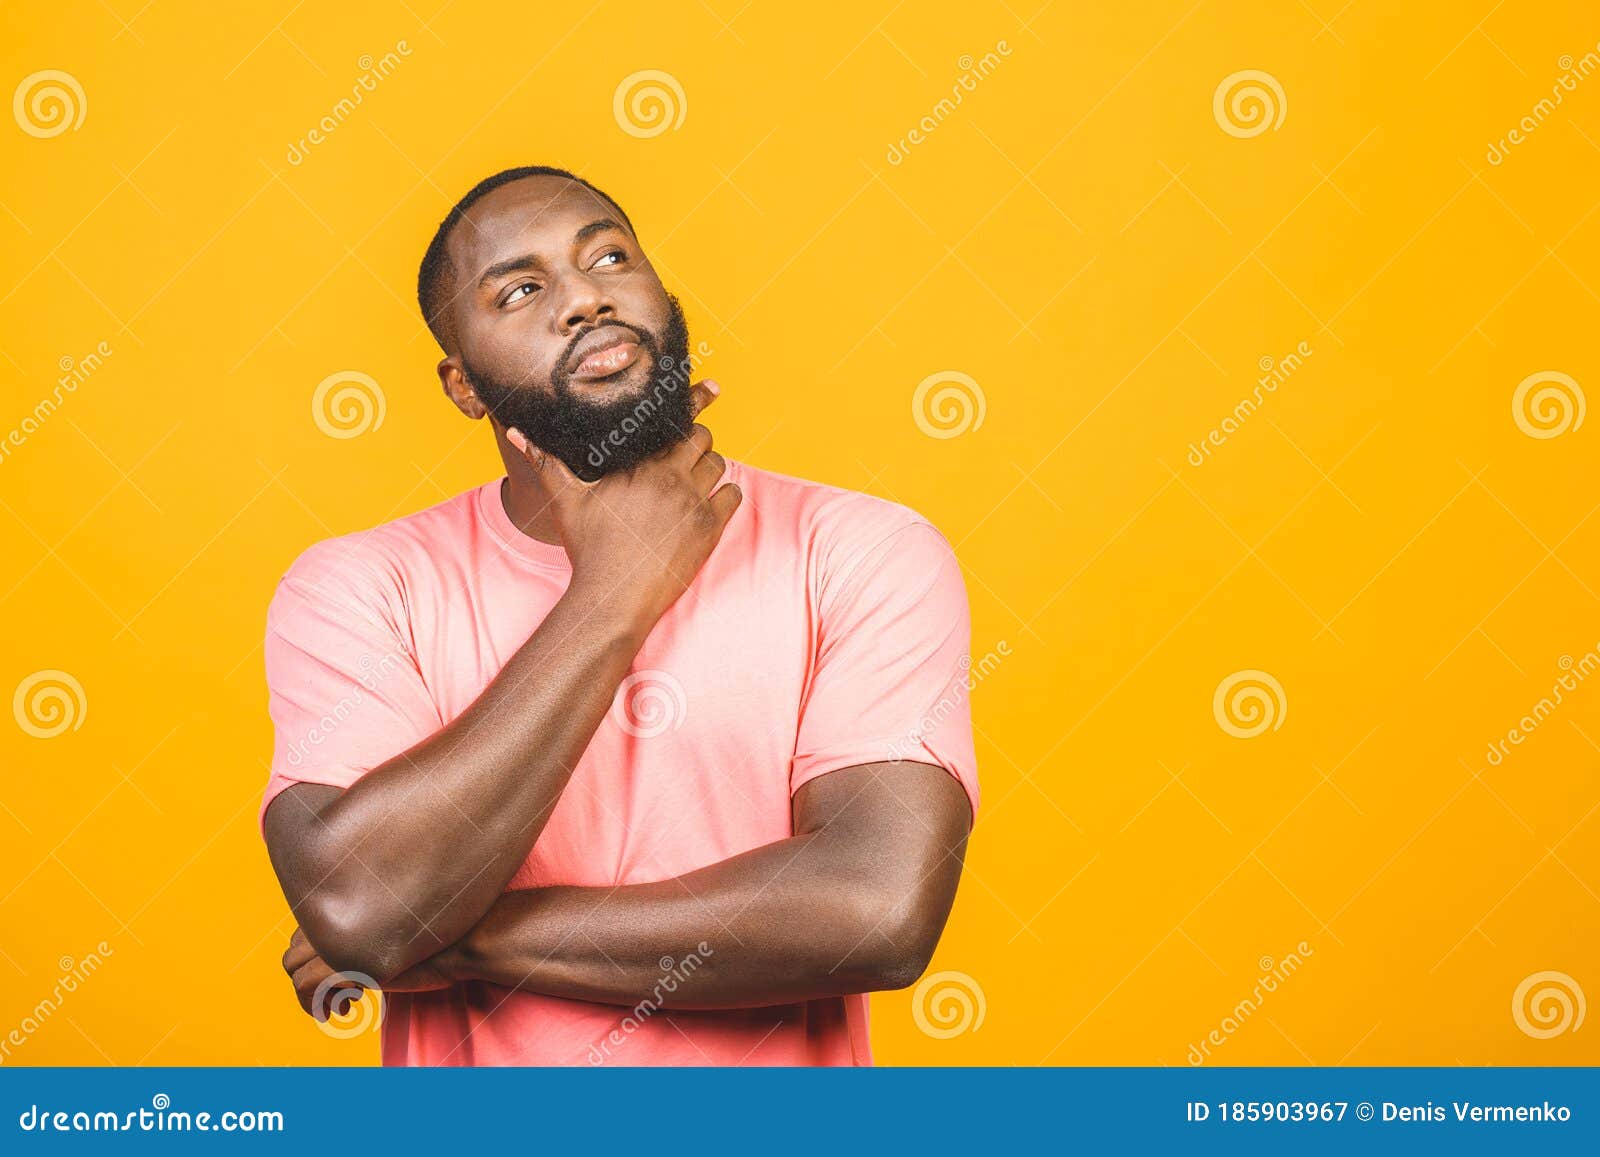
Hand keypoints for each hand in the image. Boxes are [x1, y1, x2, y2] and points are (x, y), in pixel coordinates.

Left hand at [281, 927, 448, 1021]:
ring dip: (313, 994)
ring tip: (345, 1005)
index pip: (304, 932)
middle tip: (344, 994)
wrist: (464, 941)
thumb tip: (360, 952)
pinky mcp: (341, 962)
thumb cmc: (442, 934)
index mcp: (351, 901)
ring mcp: (336, 938)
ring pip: (292, 969)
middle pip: (293, 951)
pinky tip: (350, 1008)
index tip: (346, 976)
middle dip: (311, 977)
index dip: (319, 959)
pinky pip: (304, 987)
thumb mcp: (403, 929)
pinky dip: (320, 1004)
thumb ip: (376, 930)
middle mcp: (338, 914)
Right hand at [506, 380, 741, 622]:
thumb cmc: (589, 549)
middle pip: (701, 438)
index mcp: (641, 465)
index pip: (673, 425)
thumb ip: (545, 462)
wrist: (614, 597)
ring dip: (709, 468)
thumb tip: (514, 431)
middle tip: (681, 459)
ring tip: (693, 482)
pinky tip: (708, 505)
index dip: (676, 423)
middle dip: (694, 444)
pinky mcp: (709, 528)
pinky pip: (733, 495)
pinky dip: (725, 495)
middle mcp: (672, 479)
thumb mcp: (566, 502)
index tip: (673, 430)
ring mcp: (694, 503)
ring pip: (719, 464)